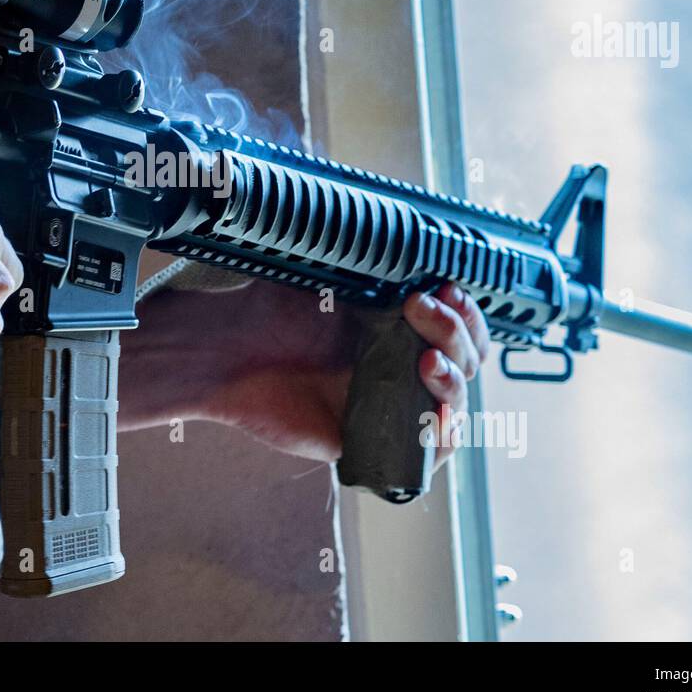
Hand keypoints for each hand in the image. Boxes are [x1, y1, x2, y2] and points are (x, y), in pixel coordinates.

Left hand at [120, 276, 488, 469]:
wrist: (226, 350)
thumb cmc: (268, 310)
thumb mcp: (329, 274)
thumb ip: (375, 263)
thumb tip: (419, 238)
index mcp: (395, 329)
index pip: (458, 328)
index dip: (465, 313)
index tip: (447, 288)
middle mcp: (397, 368)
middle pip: (465, 362)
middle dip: (458, 334)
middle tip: (423, 308)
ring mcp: (386, 406)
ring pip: (452, 405)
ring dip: (455, 380)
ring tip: (427, 359)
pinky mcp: (368, 443)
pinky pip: (424, 453)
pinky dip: (443, 434)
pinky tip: (437, 411)